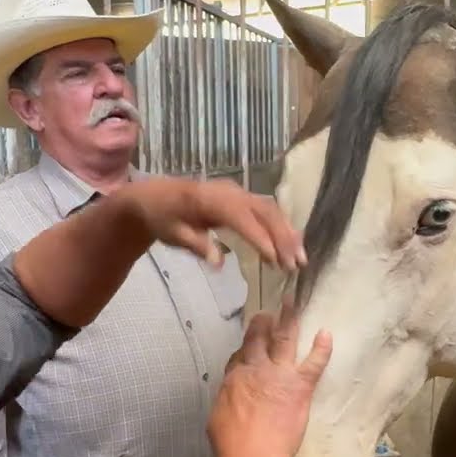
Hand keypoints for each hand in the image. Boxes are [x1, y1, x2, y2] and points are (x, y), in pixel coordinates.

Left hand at [118, 175, 306, 270]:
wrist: (155, 196)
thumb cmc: (163, 216)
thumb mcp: (173, 234)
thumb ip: (197, 246)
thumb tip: (218, 262)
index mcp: (210, 199)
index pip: (241, 217)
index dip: (260, 238)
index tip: (275, 261)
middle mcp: (230, 192)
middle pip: (264, 211)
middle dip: (283, 238)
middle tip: (296, 264)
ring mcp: (239, 193)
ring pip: (271, 211)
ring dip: (288, 234)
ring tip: (300, 259)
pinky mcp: (243, 199)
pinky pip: (267, 211)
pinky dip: (281, 228)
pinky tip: (291, 247)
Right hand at [209, 299, 331, 456]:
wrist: (253, 454)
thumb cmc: (231, 443)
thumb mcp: (217, 417)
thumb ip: (226, 402)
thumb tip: (230, 401)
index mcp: (234, 379)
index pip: (239, 356)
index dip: (245, 348)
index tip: (248, 344)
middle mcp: (255, 370)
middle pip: (258, 340)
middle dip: (262, 324)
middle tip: (267, 313)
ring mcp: (279, 374)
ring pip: (284, 340)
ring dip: (288, 320)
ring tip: (292, 305)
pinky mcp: (300, 385)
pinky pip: (314, 362)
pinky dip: (322, 348)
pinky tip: (326, 333)